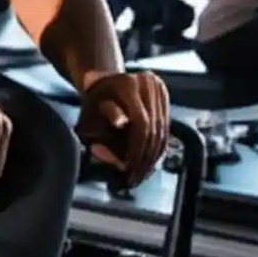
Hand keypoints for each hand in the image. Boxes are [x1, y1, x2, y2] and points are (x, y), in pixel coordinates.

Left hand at [75, 72, 169, 186]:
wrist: (102, 80)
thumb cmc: (93, 99)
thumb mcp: (92, 108)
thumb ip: (107, 116)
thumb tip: (121, 124)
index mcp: (128, 85)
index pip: (141, 123)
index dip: (137, 149)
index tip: (129, 168)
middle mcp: (148, 83)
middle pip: (154, 127)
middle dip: (146, 156)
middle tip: (137, 177)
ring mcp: (158, 87)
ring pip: (163, 129)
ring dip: (155, 154)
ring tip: (144, 173)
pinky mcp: (164, 94)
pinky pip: (166, 125)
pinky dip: (159, 145)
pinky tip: (152, 161)